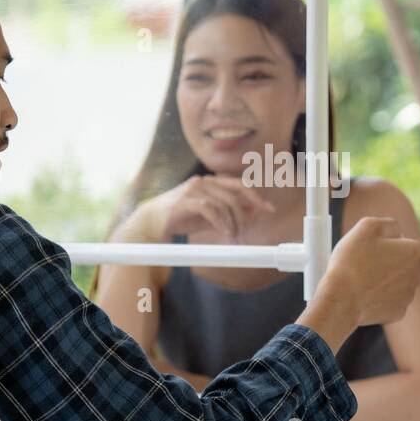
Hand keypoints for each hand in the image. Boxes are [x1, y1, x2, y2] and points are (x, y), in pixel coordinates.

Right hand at [128, 175, 275, 242]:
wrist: (150, 223)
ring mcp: (193, 189)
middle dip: (245, 214)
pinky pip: (210, 210)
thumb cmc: (180, 218)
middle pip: (235, 194)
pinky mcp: (185, 201)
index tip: (269, 209)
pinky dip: (221, 223)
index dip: (256, 196)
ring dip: (232, 224)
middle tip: (245, 234)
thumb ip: (229, 212)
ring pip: (224, 204)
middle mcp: (203, 182)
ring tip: (233, 239)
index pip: (239, 184)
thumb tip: (254, 211)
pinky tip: (224, 234)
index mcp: (210, 182)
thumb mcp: (209, 216)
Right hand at [316, 216, 419, 329]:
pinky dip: (380, 296)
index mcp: (414, 254)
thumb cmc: (352, 261)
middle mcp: (416, 277)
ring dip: (385, 279)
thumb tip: (397, 233)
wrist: (340, 299)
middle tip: (367, 261)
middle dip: (393, 262)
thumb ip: (388, 224)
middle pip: (408, 266)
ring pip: (398, 283)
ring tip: (363, 278)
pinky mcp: (397, 313)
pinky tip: (365, 294)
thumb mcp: (366, 227)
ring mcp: (408, 297)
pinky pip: (391, 300)